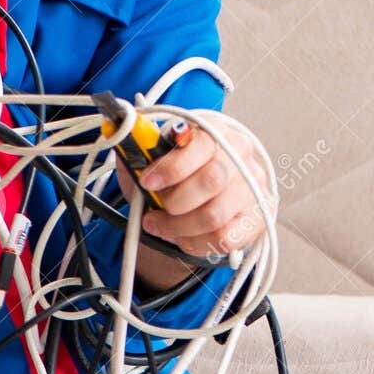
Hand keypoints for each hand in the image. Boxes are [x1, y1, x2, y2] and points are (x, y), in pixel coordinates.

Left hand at [113, 115, 271, 286]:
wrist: (199, 194)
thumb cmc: (174, 172)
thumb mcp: (152, 155)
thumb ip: (137, 146)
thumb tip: (116, 131)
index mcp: (215, 131)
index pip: (201, 145)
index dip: (172, 166)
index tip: (147, 182)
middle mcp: (241, 157)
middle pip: (212, 181)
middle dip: (174, 202)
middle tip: (152, 212)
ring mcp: (253, 188)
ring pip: (216, 215)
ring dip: (179, 228)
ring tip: (160, 226)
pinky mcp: (257, 218)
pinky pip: (226, 239)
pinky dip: (196, 242)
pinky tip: (183, 237)